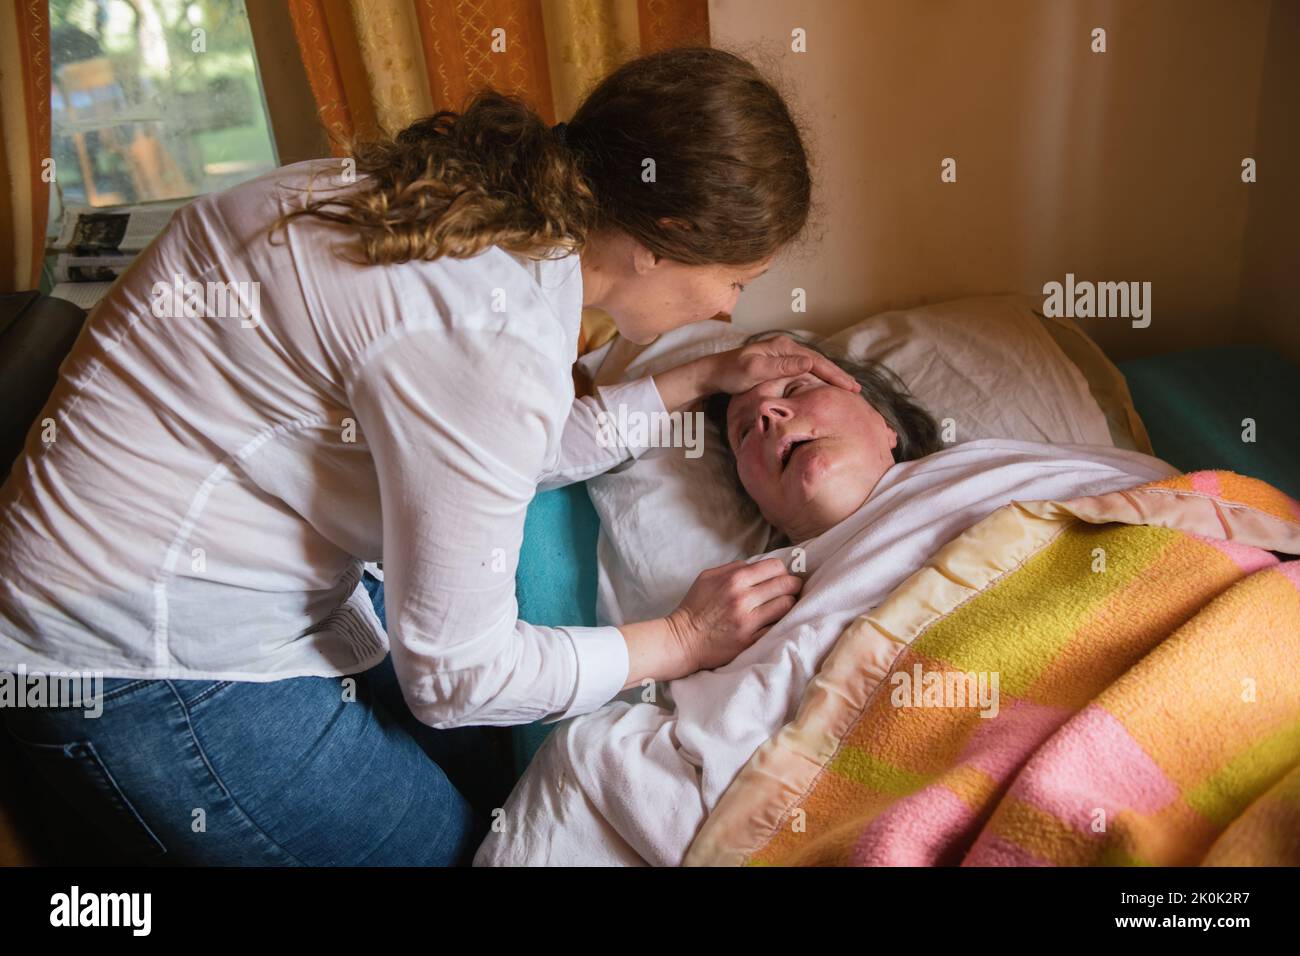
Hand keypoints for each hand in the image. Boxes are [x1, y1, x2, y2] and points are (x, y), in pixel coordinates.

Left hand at [651, 335, 859, 410]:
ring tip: (846, 389)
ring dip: (829, 378)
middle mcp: (786, 347)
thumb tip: (809, 363)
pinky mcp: (778, 365)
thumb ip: (781, 366)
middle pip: (818, 362)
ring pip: (813, 367)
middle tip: (856, 390)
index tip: (850, 387)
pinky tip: (823, 388)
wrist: (714, 374)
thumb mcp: (755, 370)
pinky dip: (817, 379)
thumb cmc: (731, 373)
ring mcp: (782, 356)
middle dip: (837, 376)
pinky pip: (804, 372)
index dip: (834, 375)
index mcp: (784, 346)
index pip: (816, 361)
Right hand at [665, 558, 802, 673]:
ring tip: (784, 604)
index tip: (782, 576)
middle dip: (793, 585)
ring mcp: (748, 621)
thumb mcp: (708, 577)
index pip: (775, 567)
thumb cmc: (696, 606)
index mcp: (734, 579)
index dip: (782, 570)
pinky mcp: (750, 640)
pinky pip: (777, 627)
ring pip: (786, 606)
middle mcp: (743, 598)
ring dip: (788, 604)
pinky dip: (779, 622)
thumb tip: (759, 565)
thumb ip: (734, 567)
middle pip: (786, 585)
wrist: (683, 639)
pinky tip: (776, 620)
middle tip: (791, 589)